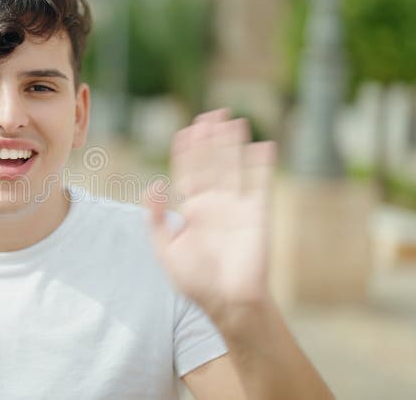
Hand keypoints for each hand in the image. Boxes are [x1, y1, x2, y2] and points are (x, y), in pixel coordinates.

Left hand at [146, 109, 276, 319]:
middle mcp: (214, 204)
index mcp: (192, 210)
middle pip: (211, 163)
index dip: (187, 152)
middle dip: (210, 140)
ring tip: (232, 120)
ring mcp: (237, 206)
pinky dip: (262, 165)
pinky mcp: (258, 214)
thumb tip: (152, 184)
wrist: (226, 301)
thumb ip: (157, 217)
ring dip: (233, 145)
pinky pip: (260, 185)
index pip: (188, 173)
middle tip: (209, 114)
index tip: (184, 131)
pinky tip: (263, 145)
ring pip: (234, 168)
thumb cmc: (194, 280)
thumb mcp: (166, 248)